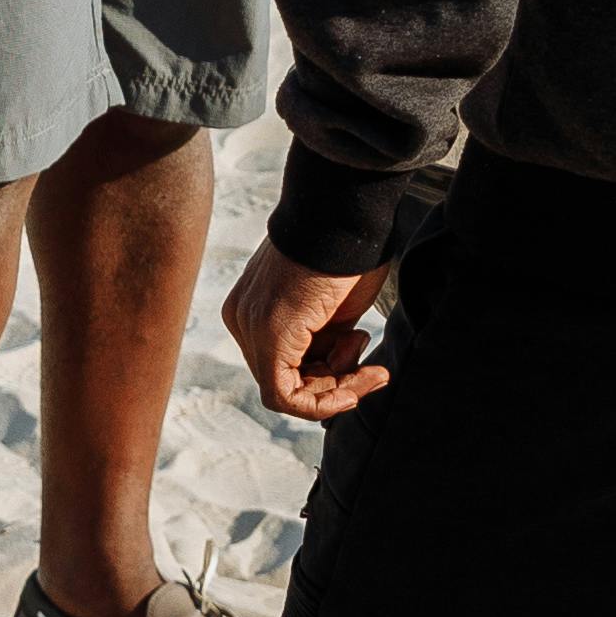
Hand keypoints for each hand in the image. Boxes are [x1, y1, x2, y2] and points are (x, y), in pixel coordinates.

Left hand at [226, 239, 392, 423]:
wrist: (346, 215)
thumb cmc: (349, 253)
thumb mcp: (333, 310)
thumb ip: (323, 342)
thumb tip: (334, 376)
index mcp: (253, 306)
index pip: (283, 364)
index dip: (329, 375)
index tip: (364, 361)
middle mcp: (243, 318)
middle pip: (285, 380)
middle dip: (335, 382)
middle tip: (372, 367)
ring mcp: (250, 325)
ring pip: (287, 392)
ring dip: (340, 388)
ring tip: (370, 362)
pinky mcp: (269, 333)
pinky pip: (285, 395)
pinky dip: (326, 400)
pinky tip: (360, 383)